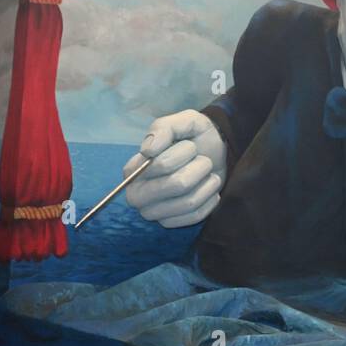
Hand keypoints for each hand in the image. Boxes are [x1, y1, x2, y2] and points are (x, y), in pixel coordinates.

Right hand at [124, 110, 226, 227]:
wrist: (212, 153)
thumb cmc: (192, 137)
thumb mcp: (183, 122)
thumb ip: (164, 128)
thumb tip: (148, 150)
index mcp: (133, 169)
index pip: (163, 164)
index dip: (185, 152)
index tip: (190, 146)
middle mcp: (136, 193)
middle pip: (177, 185)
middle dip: (199, 169)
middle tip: (204, 161)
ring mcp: (152, 211)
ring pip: (189, 202)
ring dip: (207, 183)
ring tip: (208, 173)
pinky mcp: (169, 223)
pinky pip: (196, 215)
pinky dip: (209, 199)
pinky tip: (208, 188)